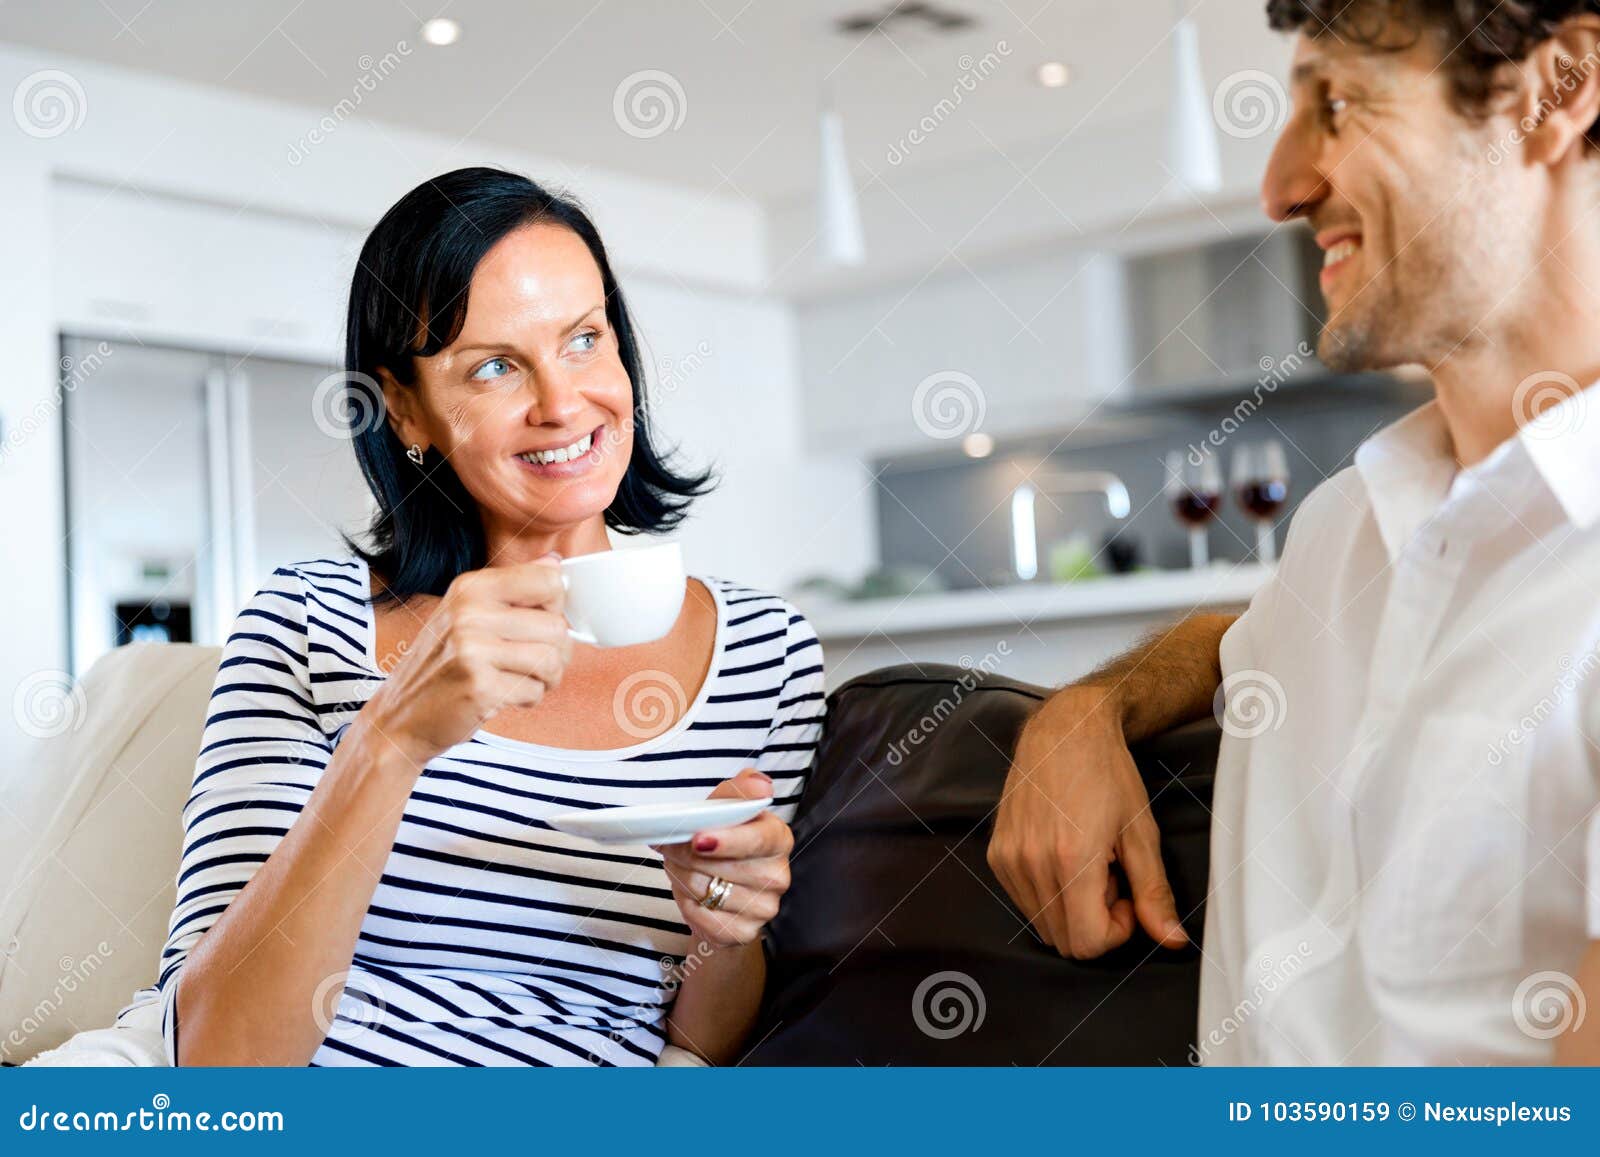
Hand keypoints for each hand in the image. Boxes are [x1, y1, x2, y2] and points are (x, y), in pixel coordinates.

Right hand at [363, 554, 573, 765]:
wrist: (401, 716)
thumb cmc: (440, 666)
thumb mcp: (467, 614)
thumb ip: (512, 587)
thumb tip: (554, 562)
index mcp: (471, 587)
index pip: (549, 581)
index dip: (556, 607)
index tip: (540, 623)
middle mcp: (470, 612)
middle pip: (556, 625)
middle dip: (557, 651)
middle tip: (537, 663)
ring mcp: (473, 649)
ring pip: (552, 659)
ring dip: (548, 678)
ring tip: (524, 679)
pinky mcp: (480, 686)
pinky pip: (534, 689)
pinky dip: (529, 698)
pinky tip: (505, 695)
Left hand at [658, 769, 792, 947]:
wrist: (718, 893)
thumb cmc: (720, 844)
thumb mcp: (724, 811)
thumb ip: (737, 792)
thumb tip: (760, 783)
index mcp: (778, 838)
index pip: (758, 839)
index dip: (728, 841)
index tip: (698, 840)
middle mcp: (779, 875)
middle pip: (722, 867)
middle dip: (687, 856)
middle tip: (671, 846)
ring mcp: (765, 908)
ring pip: (707, 892)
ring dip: (682, 878)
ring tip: (682, 868)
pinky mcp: (745, 933)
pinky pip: (703, 919)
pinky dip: (687, 905)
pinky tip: (691, 895)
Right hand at [987, 689, 1187, 958]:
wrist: (1065, 730)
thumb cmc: (1108, 773)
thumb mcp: (1141, 832)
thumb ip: (1154, 892)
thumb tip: (1173, 940)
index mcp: (1071, 860)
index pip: (1088, 943)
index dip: (1116, 930)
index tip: (1126, 894)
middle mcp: (1031, 863)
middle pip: (1064, 941)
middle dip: (1094, 920)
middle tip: (1109, 875)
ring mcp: (1008, 859)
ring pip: (1042, 925)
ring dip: (1070, 907)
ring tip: (1086, 862)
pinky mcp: (996, 854)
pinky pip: (1023, 902)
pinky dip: (1048, 894)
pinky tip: (1063, 855)